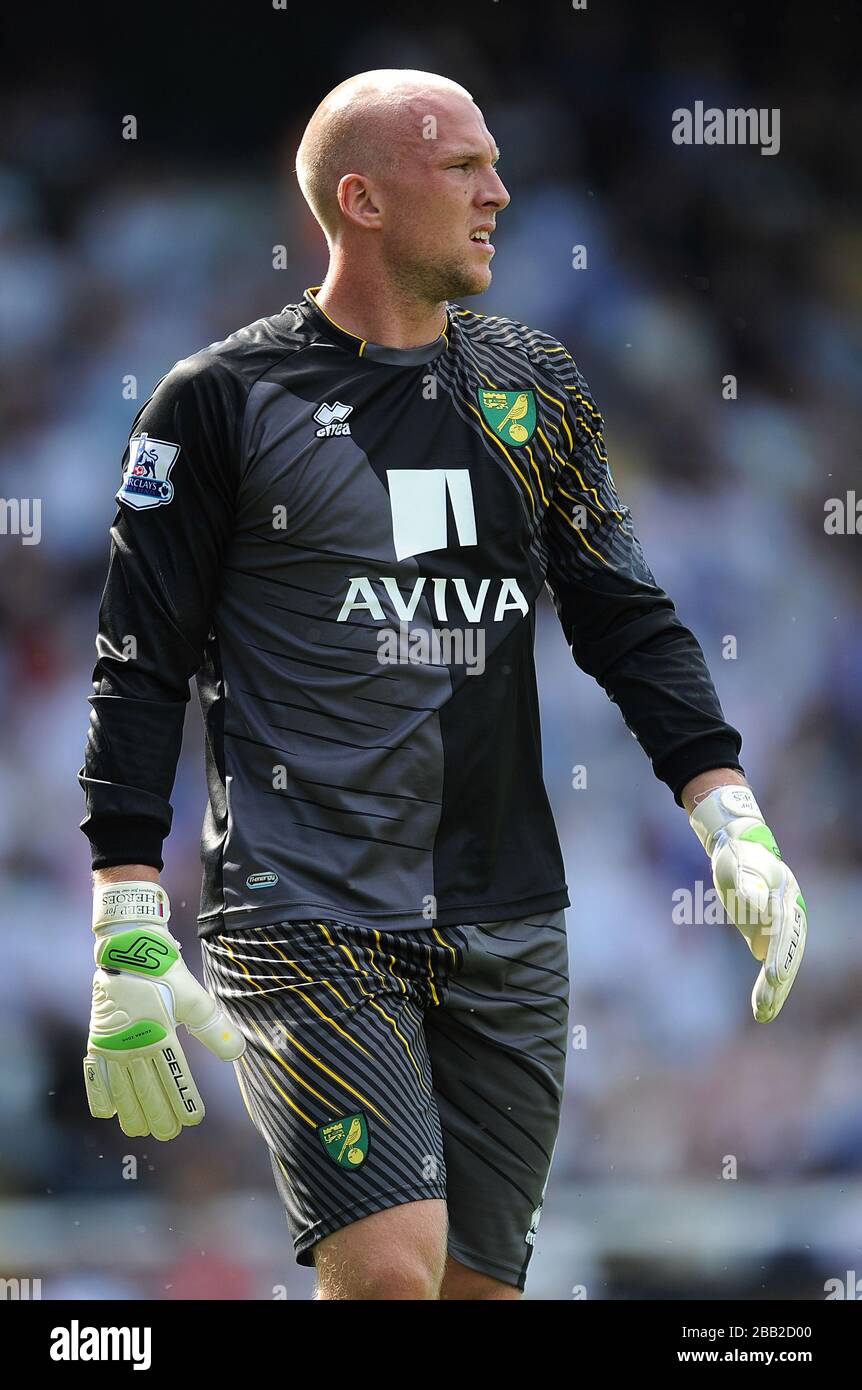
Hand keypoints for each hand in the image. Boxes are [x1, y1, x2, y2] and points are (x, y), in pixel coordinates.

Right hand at [84, 881, 245, 1138]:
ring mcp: (112, 1043)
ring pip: (122, 1087)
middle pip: (147, 1089)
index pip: (174, 1076)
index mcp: (160, 1034)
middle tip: (168, 1133)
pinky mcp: (98, 1038)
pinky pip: (95, 1073)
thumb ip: (215, 1027)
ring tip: (140, 1130)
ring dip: (132, 1111)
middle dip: (158, 1114)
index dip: (183, 1100)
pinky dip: (99, 1093)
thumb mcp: (194, 998)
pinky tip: (107, 1112)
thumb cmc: (165, 971)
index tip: (193, 1119)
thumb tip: (238, 1052)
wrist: (128, 948)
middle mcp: (134, 1043)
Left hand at [689, 785, 806, 1022]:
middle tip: (765, 1004)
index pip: (784, 930)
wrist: (740, 849)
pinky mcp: (771, 938)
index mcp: (785, 897)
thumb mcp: (737, 864)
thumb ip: (746, 884)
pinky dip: (769, 987)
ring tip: (763, 1015)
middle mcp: (791, 916)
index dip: (779, 953)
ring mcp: (783, 929)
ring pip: (784, 964)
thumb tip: (760, 906)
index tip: (772, 975)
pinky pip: (773, 965)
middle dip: (778, 981)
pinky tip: (762, 1008)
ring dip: (775, 991)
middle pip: (787, 953)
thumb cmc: (737, 855)